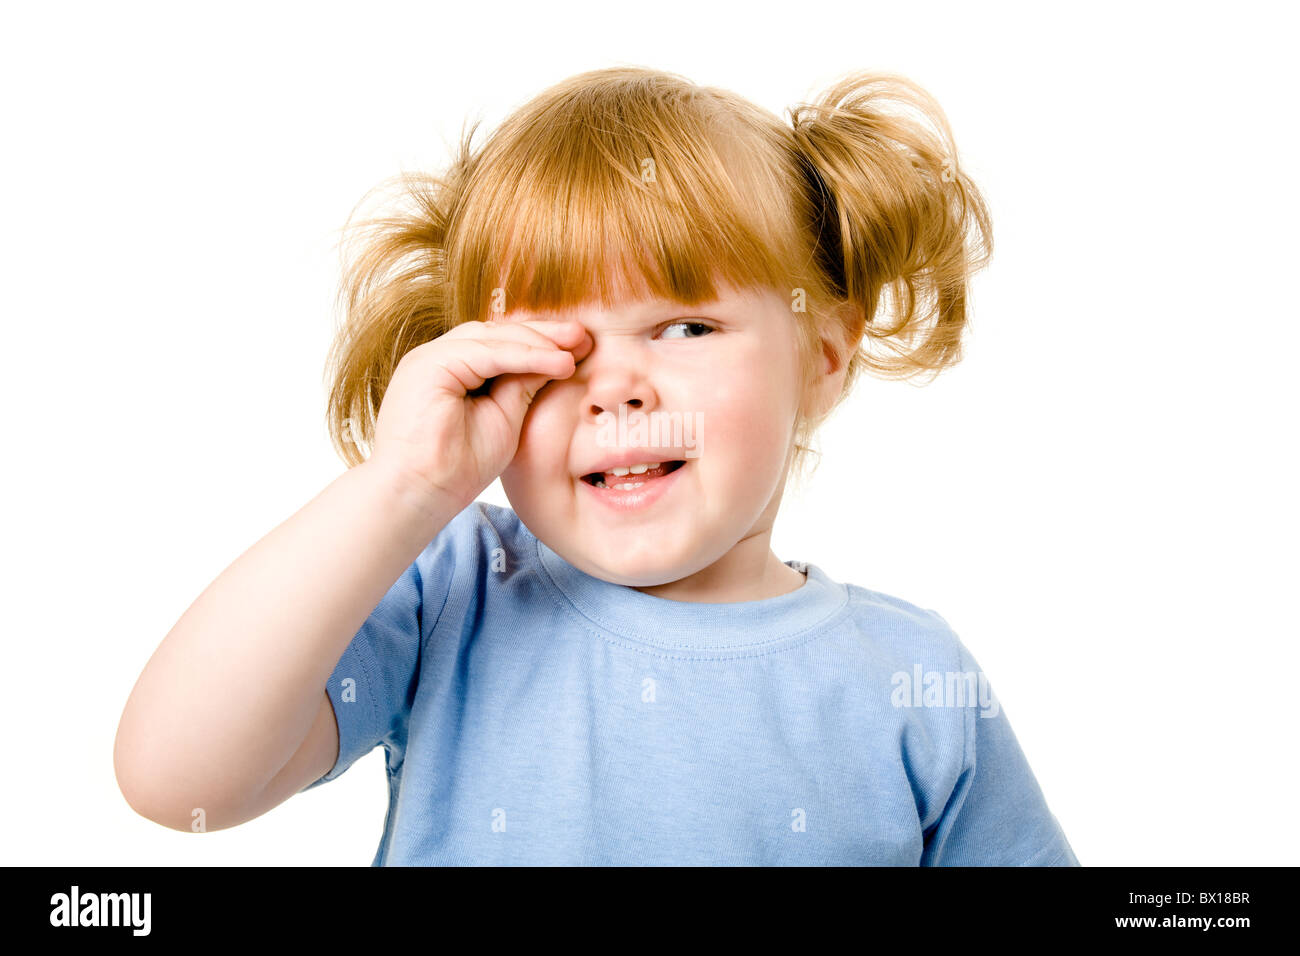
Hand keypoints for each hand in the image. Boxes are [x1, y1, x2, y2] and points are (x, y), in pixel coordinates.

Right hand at [366, 316, 592, 512]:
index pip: (501, 345)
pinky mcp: (429, 364)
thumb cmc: (455, 470)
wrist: (417, 495)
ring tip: (577, 349)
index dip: (541, 344)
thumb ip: (522, 387)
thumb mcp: (504, 419)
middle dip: (544, 335)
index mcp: (452, 371)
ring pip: (493, 338)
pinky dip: (525, 356)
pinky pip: (487, 352)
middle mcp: (439, 358)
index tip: (580, 349)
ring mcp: (430, 358)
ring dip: (539, 343)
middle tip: (584, 337)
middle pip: (498, 334)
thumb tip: (558, 360)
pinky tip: (558, 363)